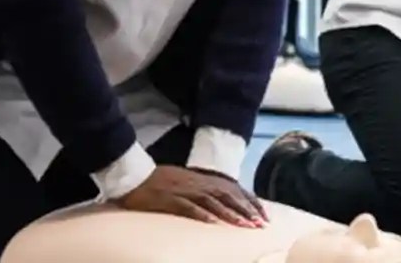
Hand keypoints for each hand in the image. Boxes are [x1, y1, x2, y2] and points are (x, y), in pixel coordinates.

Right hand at [118, 165, 266, 227]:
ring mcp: (186, 190)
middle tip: (259, 224)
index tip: (264, 215)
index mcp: (205, 180)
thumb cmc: (161, 180)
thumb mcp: (189, 181)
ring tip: (244, 226)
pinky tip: (214, 223)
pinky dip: (202, 215)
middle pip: (228, 196)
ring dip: (230, 214)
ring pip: (213, 202)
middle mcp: (199, 184)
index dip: (250, 202)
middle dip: (245, 211)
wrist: (135, 174)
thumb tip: (222, 203)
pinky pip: (189, 208)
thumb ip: (206, 190)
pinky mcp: (171, 199)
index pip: (234, 190)